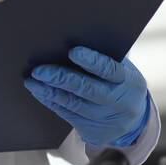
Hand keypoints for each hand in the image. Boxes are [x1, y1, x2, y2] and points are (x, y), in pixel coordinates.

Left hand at [23, 46, 150, 147]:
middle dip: (60, 78)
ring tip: (32, 81)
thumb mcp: (124, 71)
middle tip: (39, 70)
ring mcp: (103, 117)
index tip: (73, 51)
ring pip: (72, 103)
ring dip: (49, 91)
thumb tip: (79, 35)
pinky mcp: (90, 129)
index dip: (91, 61)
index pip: (109, 69)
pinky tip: (39, 92)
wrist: (133, 123)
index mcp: (128, 80)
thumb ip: (107, 56)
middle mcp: (117, 101)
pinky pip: (66, 113)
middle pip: (86, 89)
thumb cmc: (121, 85)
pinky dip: (50, 101)